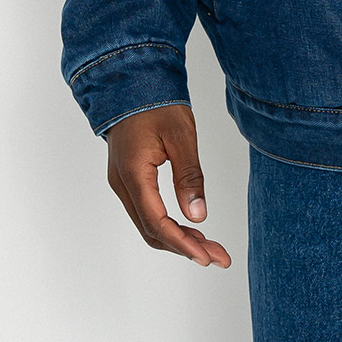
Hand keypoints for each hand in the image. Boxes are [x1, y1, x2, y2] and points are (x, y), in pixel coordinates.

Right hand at [105, 104, 231, 268]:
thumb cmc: (156, 104)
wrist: (130, 84)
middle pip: (152, 231)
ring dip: (179, 239)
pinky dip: (169, 226)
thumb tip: (198, 215)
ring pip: (149, 225)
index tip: (206, 257)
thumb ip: (189, 176)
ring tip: (211, 248)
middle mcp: (122, 184)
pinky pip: (147, 213)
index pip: (157, 222)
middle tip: (219, 257)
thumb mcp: (181, 135)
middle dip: (186, 248)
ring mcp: (122, 183)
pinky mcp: (128, 180)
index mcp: (133, 174)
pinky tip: (192, 230)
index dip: (183, 244)